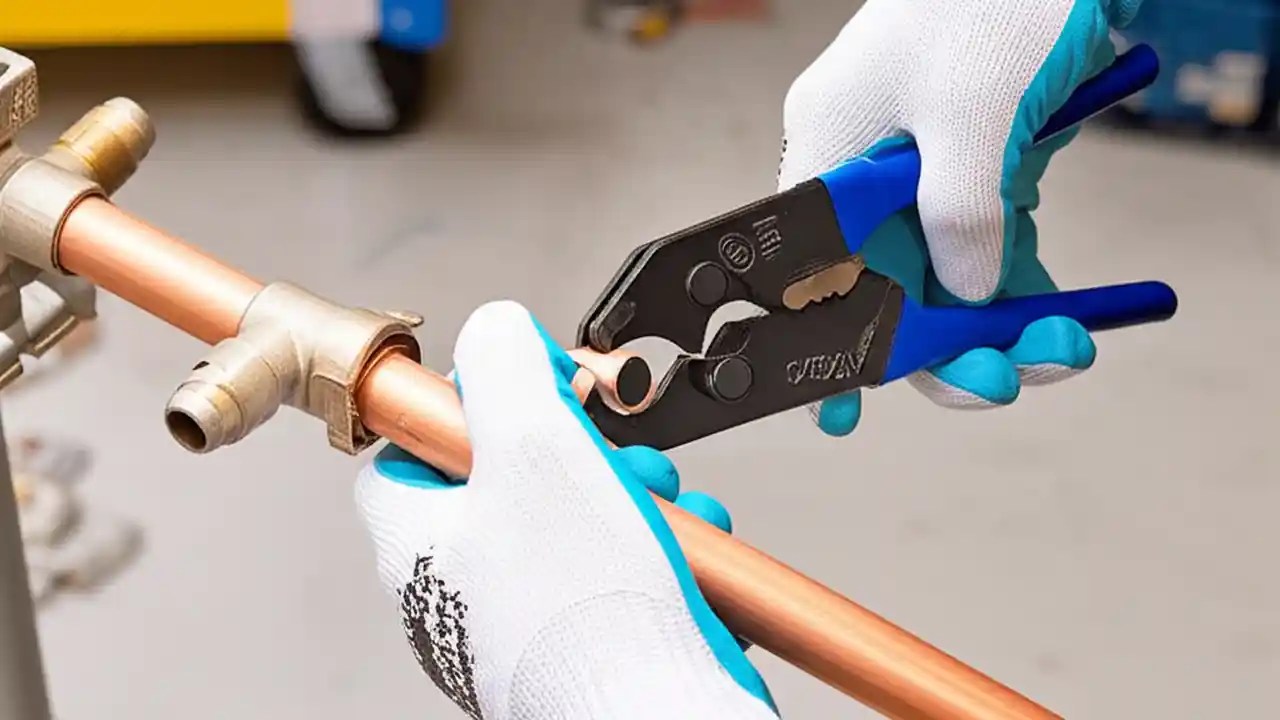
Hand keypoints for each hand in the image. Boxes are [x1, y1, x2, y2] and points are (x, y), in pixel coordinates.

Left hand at [356, 301, 776, 718]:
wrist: (658, 714)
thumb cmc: (585, 614)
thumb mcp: (533, 444)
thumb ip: (505, 367)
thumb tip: (495, 330)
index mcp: (418, 541)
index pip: (406, 449)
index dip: (465, 406)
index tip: (519, 393)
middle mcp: (460, 587)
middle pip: (505, 478)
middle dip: (577, 451)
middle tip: (608, 454)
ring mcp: (522, 620)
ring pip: (570, 520)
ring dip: (631, 495)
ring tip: (659, 503)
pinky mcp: (586, 642)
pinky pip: (616, 570)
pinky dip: (660, 549)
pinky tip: (689, 550)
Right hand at [779, 0, 1140, 434]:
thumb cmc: (993, 2)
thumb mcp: (971, 114)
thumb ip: (960, 212)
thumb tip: (968, 297)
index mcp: (830, 151)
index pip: (809, 268)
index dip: (821, 343)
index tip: (839, 409)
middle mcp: (867, 173)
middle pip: (886, 286)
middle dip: (943, 344)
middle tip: (1001, 382)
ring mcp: (924, 174)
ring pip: (946, 278)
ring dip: (1002, 322)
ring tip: (1062, 347)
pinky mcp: (980, 169)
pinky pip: (994, 247)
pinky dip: (1030, 286)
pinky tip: (1071, 315)